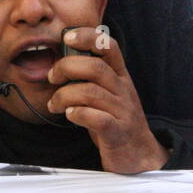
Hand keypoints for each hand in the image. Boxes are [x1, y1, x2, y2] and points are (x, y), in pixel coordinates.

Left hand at [46, 26, 166, 173]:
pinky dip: (79, 114)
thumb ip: (90, 78)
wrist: (140, 156)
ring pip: (92, 92)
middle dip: (67, 67)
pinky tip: (70, 115)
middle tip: (52, 77)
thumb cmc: (115, 121)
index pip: (109, 47)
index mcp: (120, 77)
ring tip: (54, 104)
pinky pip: (98, 118)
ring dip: (65, 95)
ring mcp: (122, 111)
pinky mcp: (118, 132)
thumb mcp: (106, 94)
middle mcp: (123, 90)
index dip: (88, 37)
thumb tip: (60, 63)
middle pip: (96, 68)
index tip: (67, 37)